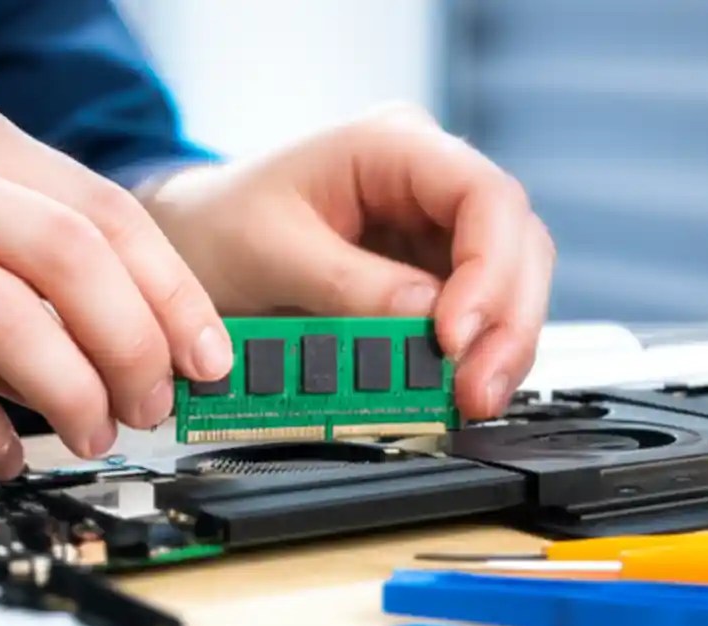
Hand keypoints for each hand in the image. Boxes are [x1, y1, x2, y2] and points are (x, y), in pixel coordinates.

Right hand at [0, 98, 232, 478]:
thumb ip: (27, 273)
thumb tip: (135, 355)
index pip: (107, 213)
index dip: (173, 293)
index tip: (208, 359)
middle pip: (76, 257)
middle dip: (135, 346)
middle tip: (152, 406)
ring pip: (13, 316)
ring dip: (72, 393)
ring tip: (91, 436)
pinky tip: (3, 453)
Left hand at [142, 104, 553, 418]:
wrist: (191, 243)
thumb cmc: (219, 226)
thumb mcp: (270, 253)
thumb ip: (348, 285)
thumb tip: (424, 322)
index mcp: (391, 145)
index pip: (484, 196)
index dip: (487, 270)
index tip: (454, 336)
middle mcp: (427, 181)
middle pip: (515, 242)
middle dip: (507, 321)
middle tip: (476, 388)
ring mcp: (432, 229)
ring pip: (510, 283)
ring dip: (501, 346)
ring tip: (471, 399)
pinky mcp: (428, 274)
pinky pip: (479, 315)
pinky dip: (478, 356)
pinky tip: (461, 390)